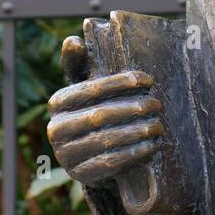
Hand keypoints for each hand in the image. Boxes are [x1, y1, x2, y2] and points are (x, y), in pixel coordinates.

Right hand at [47, 36, 164, 185]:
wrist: (86, 155)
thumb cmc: (91, 110)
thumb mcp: (85, 87)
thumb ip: (79, 64)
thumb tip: (73, 40)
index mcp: (57, 102)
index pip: (91, 89)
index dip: (120, 83)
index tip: (148, 79)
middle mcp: (56, 129)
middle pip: (100, 115)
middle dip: (133, 108)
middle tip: (157, 104)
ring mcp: (66, 155)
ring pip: (106, 140)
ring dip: (137, 132)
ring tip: (158, 125)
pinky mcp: (80, 175)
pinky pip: (110, 163)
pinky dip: (134, 153)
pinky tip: (151, 146)